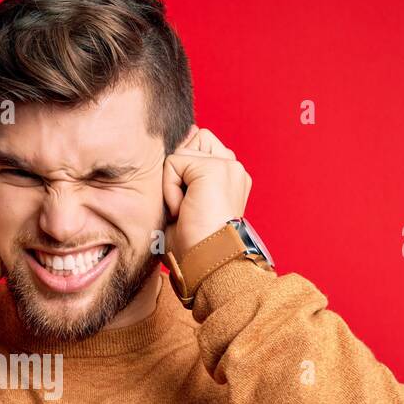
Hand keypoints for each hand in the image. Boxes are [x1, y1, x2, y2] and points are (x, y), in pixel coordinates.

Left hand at [162, 125, 251, 260]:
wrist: (207, 263)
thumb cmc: (192, 246)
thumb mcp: (183, 207)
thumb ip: (181, 177)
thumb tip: (173, 150)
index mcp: (230, 178)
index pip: (199, 148)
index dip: (183, 172)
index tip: (188, 207)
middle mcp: (233, 169)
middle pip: (194, 141)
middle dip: (180, 172)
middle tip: (187, 207)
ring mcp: (228, 166)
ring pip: (181, 154)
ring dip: (174, 184)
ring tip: (186, 210)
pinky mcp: (215, 168)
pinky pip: (173, 163)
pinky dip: (169, 189)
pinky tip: (183, 211)